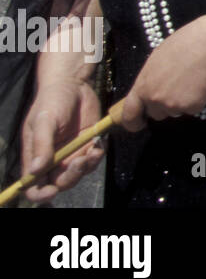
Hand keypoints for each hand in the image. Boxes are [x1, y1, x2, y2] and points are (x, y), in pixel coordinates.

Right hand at [21, 78, 104, 202]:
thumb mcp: (44, 121)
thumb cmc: (51, 101)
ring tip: (93, 150)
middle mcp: (53, 160)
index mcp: (35, 157)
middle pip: (60, 183)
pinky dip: (98, 155)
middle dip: (71, 177)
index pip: (33, 186)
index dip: (40, 194)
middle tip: (80, 161)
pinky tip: (99, 144)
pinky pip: (94, 158)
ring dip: (87, 166)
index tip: (52, 191)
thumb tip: (36, 171)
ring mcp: (71, 153)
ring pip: (80, 173)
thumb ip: (41, 145)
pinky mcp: (88, 145)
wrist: (73, 84)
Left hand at [120, 17, 205, 130]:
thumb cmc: (183, 44)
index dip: (133, 122)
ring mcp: (173, 105)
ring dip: (180, 102)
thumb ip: (150, 80)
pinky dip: (196, 100)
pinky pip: (192, 109)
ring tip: (190, 82)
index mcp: (142, 86)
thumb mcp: (156, 60)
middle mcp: (155, 99)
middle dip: (163, 106)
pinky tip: (201, 83)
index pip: (129, 114)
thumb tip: (151, 88)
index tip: (139, 123)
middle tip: (176, 89)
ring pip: (175, 111)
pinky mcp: (192, 107)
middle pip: (155, 113)